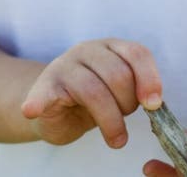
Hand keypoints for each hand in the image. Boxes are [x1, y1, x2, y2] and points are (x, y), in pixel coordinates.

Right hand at [21, 38, 162, 147]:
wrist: (55, 106)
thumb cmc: (95, 98)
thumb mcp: (119, 90)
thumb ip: (135, 89)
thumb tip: (154, 102)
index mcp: (110, 47)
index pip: (136, 53)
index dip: (149, 78)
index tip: (154, 105)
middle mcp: (88, 50)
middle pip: (118, 74)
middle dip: (127, 105)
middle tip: (123, 124)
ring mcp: (64, 66)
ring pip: (94, 90)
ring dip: (110, 122)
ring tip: (115, 140)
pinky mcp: (44, 86)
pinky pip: (44, 92)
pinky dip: (38, 101)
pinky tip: (32, 110)